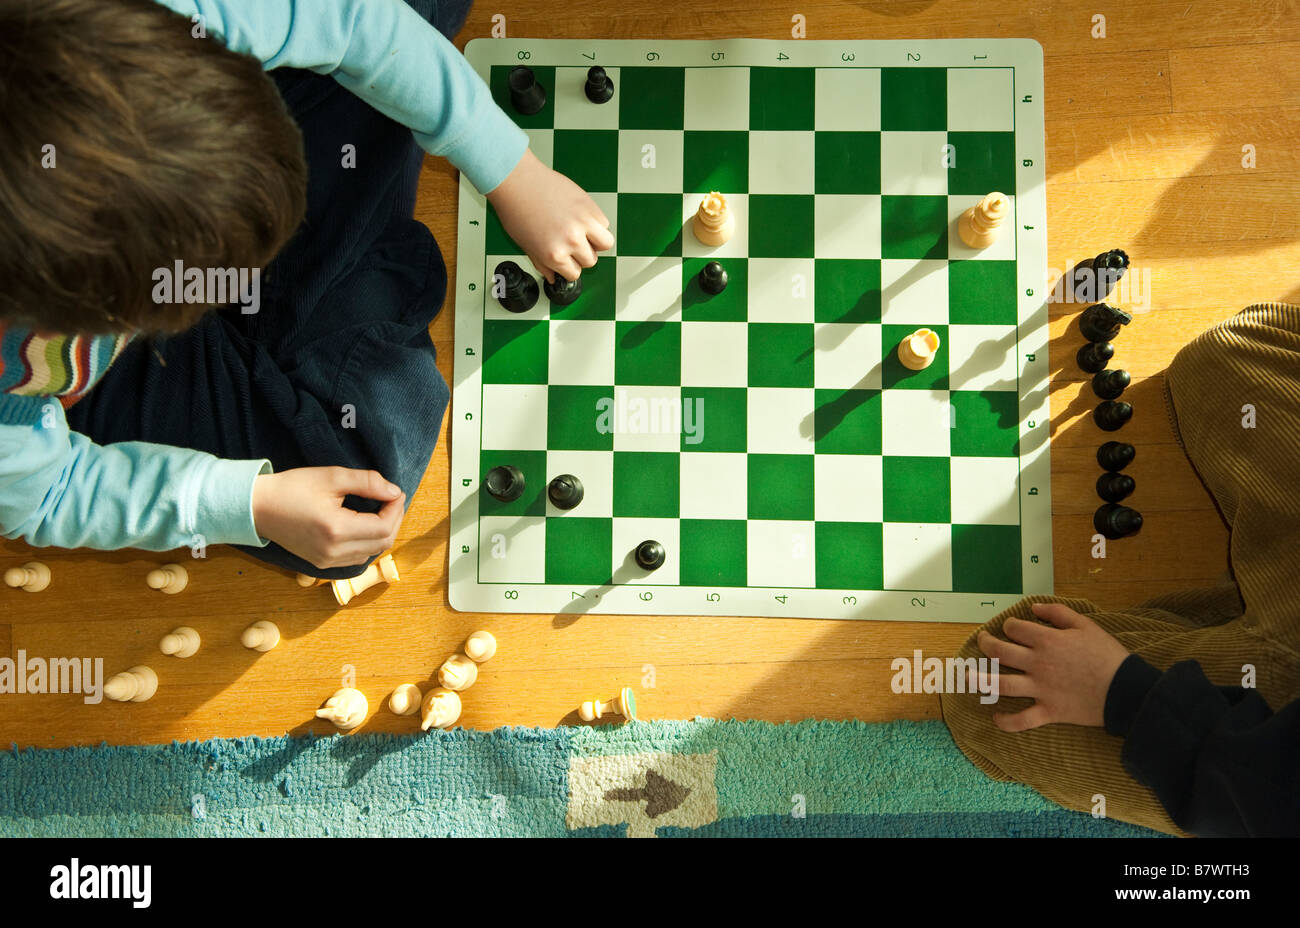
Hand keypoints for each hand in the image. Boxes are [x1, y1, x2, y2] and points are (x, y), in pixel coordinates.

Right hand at [251, 468, 405, 568]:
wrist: (257, 507)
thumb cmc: (292, 488)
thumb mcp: (332, 476)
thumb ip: (368, 482)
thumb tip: (394, 491)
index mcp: (336, 530)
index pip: (384, 527)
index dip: (396, 508)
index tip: (395, 492)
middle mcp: (333, 552)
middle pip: (382, 543)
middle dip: (393, 519)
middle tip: (391, 499)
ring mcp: (327, 562)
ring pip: (372, 552)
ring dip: (382, 532)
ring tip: (380, 509)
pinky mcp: (321, 564)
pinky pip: (357, 558)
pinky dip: (368, 542)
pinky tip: (364, 524)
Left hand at [486, 148, 613, 283]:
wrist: (517, 180)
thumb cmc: (516, 210)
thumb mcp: (526, 246)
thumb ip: (543, 264)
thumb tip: (554, 277)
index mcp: (554, 255)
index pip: (574, 274)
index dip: (569, 267)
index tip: (567, 260)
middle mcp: (571, 241)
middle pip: (590, 261)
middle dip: (582, 255)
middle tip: (572, 244)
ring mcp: (583, 223)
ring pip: (605, 244)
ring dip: (596, 242)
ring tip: (583, 233)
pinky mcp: (589, 206)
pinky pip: (604, 223)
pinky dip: (597, 223)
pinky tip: (582, 218)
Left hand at [973, 602, 1130, 731]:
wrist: (1126, 689)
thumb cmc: (1107, 655)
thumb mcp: (1086, 625)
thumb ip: (1058, 613)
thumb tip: (1034, 608)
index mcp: (1047, 641)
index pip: (1014, 629)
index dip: (1009, 626)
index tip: (1010, 628)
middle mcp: (1038, 664)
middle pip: (999, 653)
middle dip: (985, 645)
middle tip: (981, 642)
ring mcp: (1040, 689)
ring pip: (1001, 685)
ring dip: (980, 681)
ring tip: (968, 677)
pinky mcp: (1049, 711)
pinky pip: (1023, 720)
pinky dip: (1007, 722)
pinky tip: (995, 718)